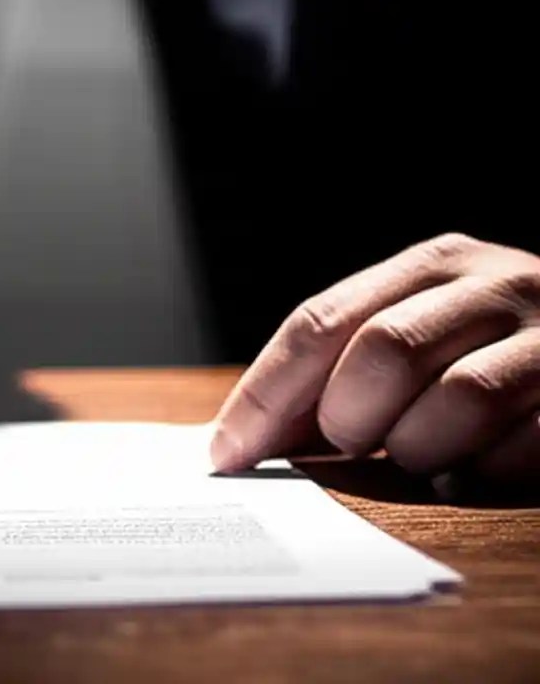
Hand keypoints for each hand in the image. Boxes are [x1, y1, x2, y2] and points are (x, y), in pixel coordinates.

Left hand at [211, 233, 539, 487]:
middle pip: (381, 353)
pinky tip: (482, 461)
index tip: (226, 454)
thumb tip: (243, 435)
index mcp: (435, 264)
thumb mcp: (425, 331)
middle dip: (348, 418)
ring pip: (454, 402)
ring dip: (419, 447)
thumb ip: (344, 365)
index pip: (320, 322)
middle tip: (352, 440)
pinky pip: (515, 452)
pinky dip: (482, 473)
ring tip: (427, 448)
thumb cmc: (500, 349)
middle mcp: (496, 284)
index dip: (264, 393)